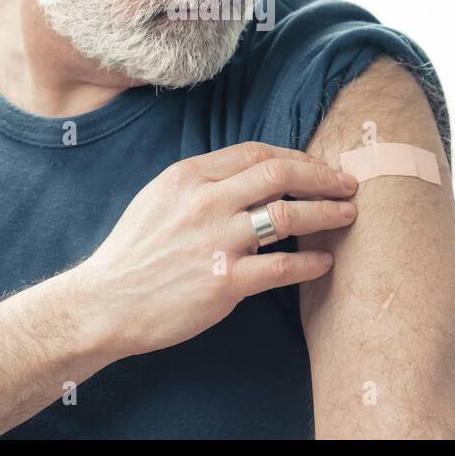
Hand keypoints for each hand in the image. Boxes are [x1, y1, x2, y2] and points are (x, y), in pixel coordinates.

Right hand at [76, 141, 358, 357]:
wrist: (105, 302)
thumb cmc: (134, 253)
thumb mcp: (159, 198)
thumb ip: (202, 183)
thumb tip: (248, 174)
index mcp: (189, 176)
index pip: (256, 153)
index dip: (295, 157)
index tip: (317, 166)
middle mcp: (205, 202)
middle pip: (280, 173)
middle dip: (323, 176)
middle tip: (349, 185)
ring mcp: (216, 241)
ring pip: (289, 215)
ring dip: (327, 213)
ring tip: (349, 215)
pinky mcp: (225, 282)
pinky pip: (282, 266)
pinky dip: (310, 263)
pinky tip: (324, 262)